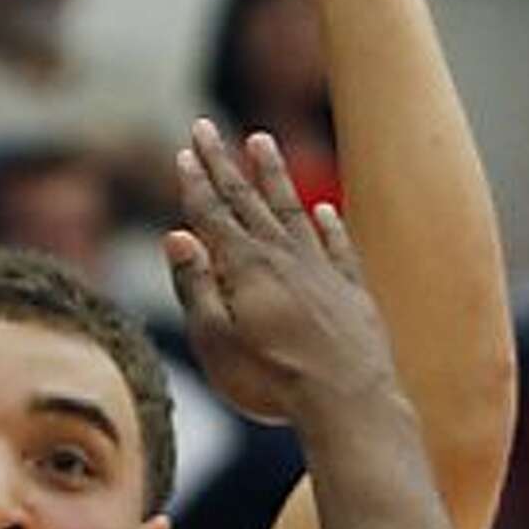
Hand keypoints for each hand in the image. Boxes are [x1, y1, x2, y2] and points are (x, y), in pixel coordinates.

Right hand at [166, 120, 400, 427]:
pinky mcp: (352, 293)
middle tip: (205, 127)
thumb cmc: (272, 380)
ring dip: (274, 176)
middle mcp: (283, 257)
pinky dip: (328, 227)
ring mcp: (321, 271)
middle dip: (223, 163)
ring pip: (292, 211)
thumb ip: (196, 286)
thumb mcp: (216, 340)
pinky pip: (338, 248)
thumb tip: (176, 236)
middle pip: (247, 201)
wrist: (348, 401)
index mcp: (244, 267)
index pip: (212, 214)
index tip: (185, 150)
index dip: (195, 182)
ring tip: (262, 142)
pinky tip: (324, 211)